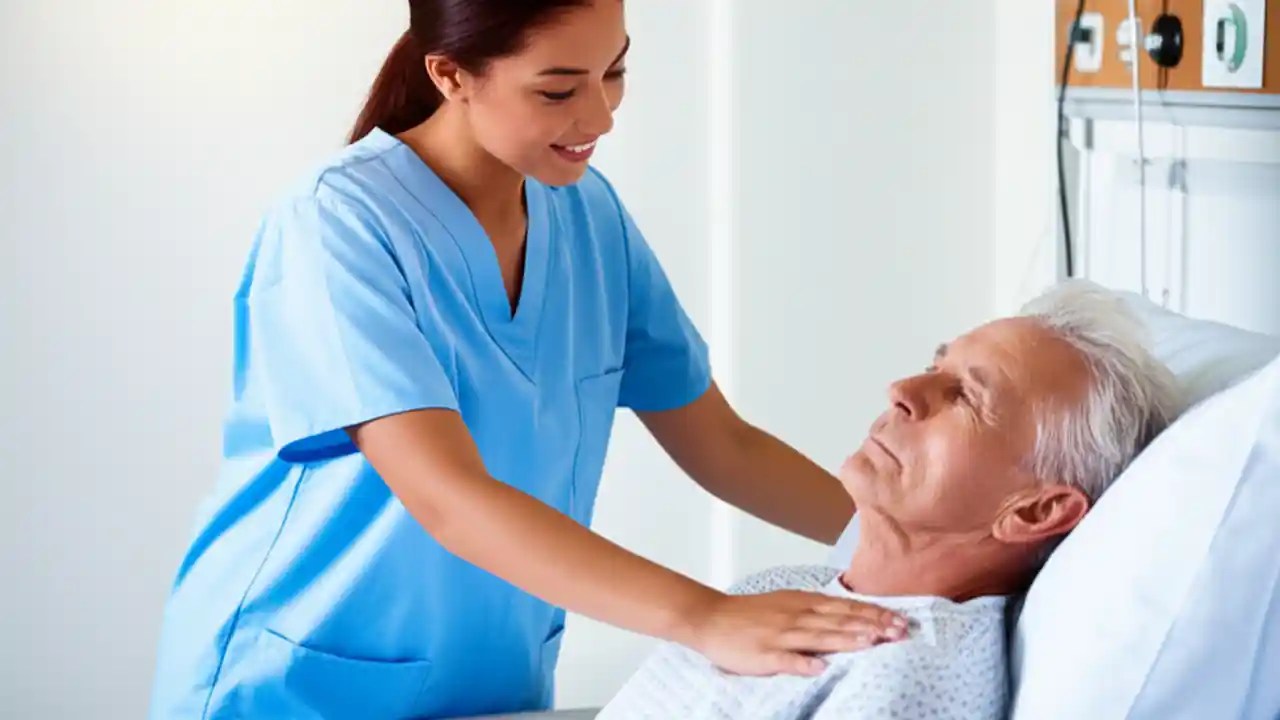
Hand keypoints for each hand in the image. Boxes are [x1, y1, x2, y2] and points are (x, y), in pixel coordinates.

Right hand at [680, 590, 908, 676]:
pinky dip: (803, 662)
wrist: (711, 617)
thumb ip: (817, 611)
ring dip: (846, 639)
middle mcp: (796, 616)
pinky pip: (786, 659)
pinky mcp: (764, 654)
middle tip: (899, 631)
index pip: (846, 607)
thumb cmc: (750, 614)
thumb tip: (850, 617)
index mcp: (803, 603)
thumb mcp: (787, 603)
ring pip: (819, 636)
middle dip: (872, 625)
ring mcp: (780, 634)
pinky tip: (821, 667)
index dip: (874, 613)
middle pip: (840, 620)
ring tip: (872, 642)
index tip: (900, 619)